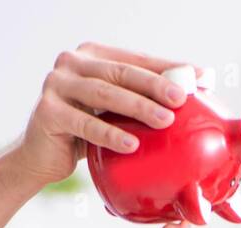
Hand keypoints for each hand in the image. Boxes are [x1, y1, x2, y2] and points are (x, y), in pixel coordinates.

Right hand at [9, 42, 199, 186]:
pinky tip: (132, 145)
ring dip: (137, 108)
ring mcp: (56, 85)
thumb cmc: (85, 132)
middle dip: (155, 85)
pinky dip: (110, 135)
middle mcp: (72, 64)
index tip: (200, 77)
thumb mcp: (114, 112)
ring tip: (165, 121)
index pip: (136, 59)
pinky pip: (85, 124)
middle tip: (181, 98)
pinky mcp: (47, 112)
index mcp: (92, 56)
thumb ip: (142, 99)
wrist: (40, 157)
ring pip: (104, 94)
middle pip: (121, 72)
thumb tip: (197, 87)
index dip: (168, 67)